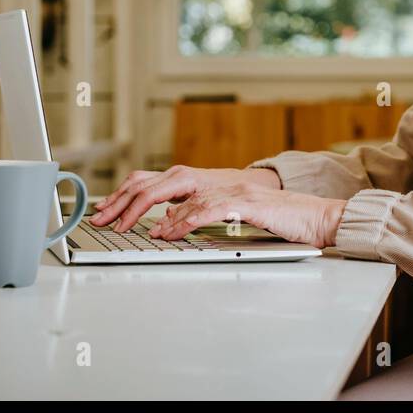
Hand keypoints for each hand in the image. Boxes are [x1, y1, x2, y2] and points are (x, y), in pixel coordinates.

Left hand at [89, 165, 281, 232]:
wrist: (308, 214)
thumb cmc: (268, 214)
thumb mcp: (223, 210)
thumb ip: (194, 211)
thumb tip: (165, 222)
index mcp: (201, 181)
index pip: (153, 181)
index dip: (125, 194)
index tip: (104, 211)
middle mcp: (209, 180)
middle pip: (155, 183)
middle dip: (125, 201)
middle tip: (104, 220)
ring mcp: (225, 188)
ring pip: (176, 193)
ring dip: (147, 211)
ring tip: (127, 227)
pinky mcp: (242, 203)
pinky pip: (205, 210)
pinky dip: (183, 221)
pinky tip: (168, 232)